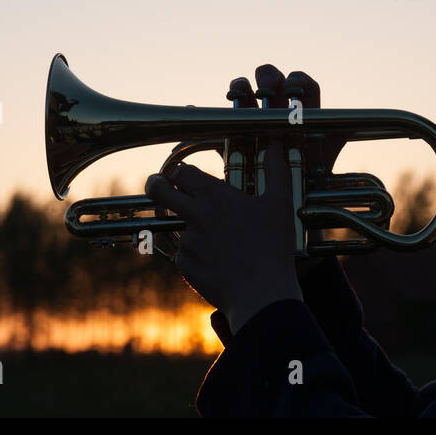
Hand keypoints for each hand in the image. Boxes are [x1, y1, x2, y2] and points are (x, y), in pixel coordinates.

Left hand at [146, 64, 331, 332]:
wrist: (261, 293)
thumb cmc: (273, 246)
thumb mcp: (280, 203)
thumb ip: (275, 169)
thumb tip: (276, 142)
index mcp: (216, 196)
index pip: (183, 172)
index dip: (181, 172)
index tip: (184, 175)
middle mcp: (195, 215)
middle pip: (158, 190)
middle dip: (155, 184)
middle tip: (158, 185)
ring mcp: (187, 241)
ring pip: (178, 226)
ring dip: (191, 229)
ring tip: (221, 243)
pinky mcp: (184, 265)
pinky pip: (184, 255)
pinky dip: (197, 256)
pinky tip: (219, 262)